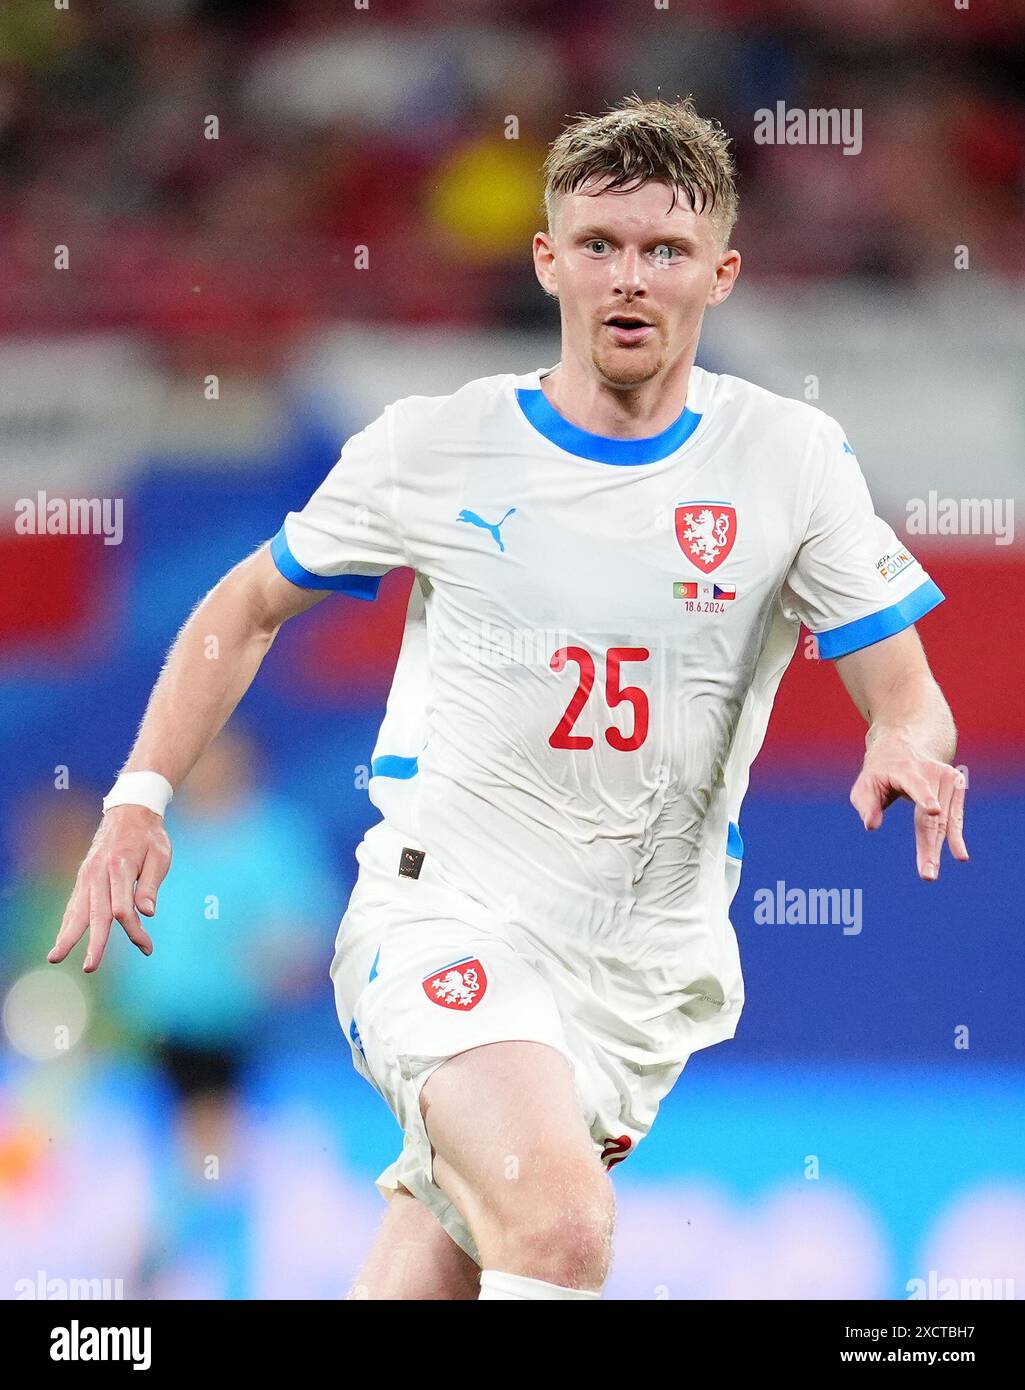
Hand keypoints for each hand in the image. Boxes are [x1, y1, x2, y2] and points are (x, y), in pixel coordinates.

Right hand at [48, 805, 171, 970]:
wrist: (131, 810)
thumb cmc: (150, 836)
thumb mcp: (160, 856)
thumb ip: (151, 885)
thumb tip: (148, 913)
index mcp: (121, 866)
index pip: (124, 908)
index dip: (134, 931)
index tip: (147, 947)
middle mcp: (99, 872)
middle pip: (96, 913)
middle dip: (94, 942)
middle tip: (90, 967)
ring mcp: (88, 874)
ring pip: (77, 909)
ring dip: (67, 934)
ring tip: (56, 956)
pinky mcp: (83, 877)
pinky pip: (75, 903)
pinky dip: (68, 922)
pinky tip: (62, 939)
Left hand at [849, 734, 968, 880]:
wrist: (905, 745)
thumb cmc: (880, 772)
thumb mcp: (865, 785)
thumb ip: (866, 805)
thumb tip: (871, 825)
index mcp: (906, 770)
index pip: (916, 785)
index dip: (924, 797)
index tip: (933, 810)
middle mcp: (932, 773)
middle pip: (932, 816)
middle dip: (929, 846)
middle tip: (927, 874)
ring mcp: (948, 778)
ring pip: (944, 821)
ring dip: (937, 848)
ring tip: (930, 873)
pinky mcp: (958, 786)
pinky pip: (953, 818)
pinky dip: (954, 838)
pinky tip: (959, 855)